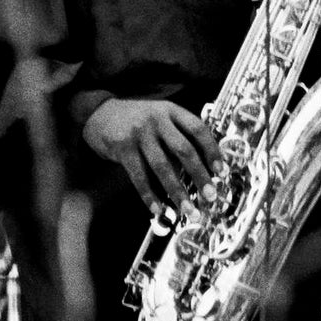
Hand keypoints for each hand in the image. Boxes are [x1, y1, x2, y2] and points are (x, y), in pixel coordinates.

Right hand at [83, 97, 220, 214]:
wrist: (98, 112)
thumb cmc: (136, 119)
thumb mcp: (160, 117)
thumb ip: (178, 135)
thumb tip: (200, 169)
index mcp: (171, 110)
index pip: (198, 129)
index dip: (212, 151)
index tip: (222, 171)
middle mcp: (157, 119)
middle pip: (184, 150)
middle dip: (200, 176)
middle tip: (210, 196)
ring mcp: (139, 133)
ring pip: (163, 167)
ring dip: (177, 192)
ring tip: (188, 210)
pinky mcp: (122, 147)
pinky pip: (139, 176)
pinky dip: (150, 195)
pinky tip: (158, 209)